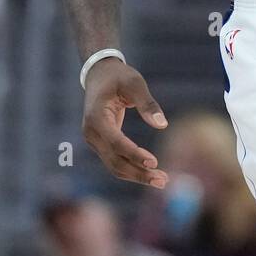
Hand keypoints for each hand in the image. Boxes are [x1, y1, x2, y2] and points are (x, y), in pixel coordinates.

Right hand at [82, 58, 168, 186]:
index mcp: (96, 117)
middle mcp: (91, 133)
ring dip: (137, 175)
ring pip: (114, 165)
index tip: (153, 162)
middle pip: (114, 161)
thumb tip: (162, 125)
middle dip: (138, 173)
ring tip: (162, 181)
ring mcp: (94, 141)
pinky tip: (151, 173)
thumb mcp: (134, 83)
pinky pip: (115, 161)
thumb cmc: (118, 77)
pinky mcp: (101, 144)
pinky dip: (132, 169)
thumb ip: (147, 103)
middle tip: (163, 180)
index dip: (134, 154)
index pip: (116, 142)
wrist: (99, 75)